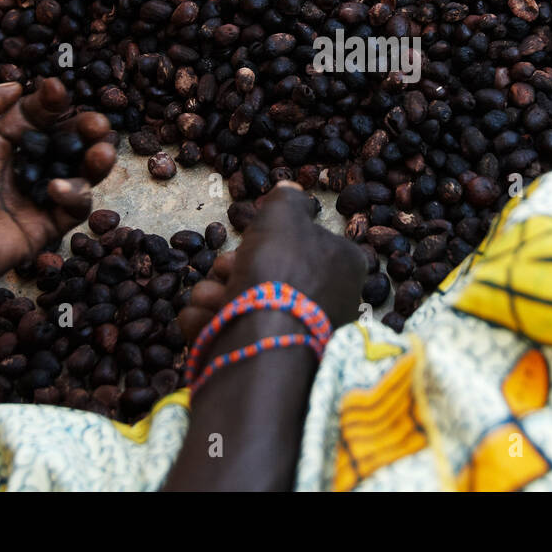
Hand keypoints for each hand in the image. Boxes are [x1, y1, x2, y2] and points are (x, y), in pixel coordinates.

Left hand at [0, 79, 114, 309]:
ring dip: (93, 159)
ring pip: (75, 172)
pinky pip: (70, 209)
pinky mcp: (38, 229)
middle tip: (97, 122)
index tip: (57, 89)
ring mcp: (28, 197)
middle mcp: (14, 164)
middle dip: (83, 128)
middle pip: (62, 140)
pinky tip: (60, 187)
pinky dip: (75, 195)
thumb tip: (13, 87)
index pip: (31, 113)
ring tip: (102, 149)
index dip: (49, 100)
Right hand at [178, 183, 365, 343]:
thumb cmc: (279, 271)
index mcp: (343, 266)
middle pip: (264, 272)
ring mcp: (290, 336)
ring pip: (236, 300)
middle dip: (232, 268)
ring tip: (214, 300)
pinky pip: (222, 330)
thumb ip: (287, 199)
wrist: (261, 344)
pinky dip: (208, 324)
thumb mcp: (284, 214)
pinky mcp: (258, 360)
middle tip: (228, 270)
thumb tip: (290, 190)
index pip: (302, 243)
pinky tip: (208, 322)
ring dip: (214, 295)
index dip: (271, 238)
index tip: (252, 239)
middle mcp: (323, 302)